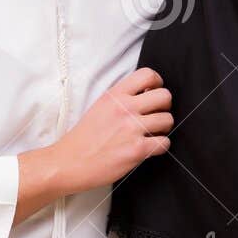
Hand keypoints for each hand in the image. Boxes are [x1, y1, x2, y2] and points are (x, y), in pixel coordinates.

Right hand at [17, 67, 171, 220]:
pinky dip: (160, 146)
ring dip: (163, 128)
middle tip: (155, 115)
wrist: (69, 162)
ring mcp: (132, 129)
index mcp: (115, 95)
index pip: (148, 74)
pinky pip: (164, 142)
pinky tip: (148, 147)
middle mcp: (125, 108)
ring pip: (168, 119)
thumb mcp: (99, 107)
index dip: (157, 83)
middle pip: (165, 96)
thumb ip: (122, 98)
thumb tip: (147, 94)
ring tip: (151, 133)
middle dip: (164, 106)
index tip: (154, 92)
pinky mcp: (137, 150)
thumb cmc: (83, 138)